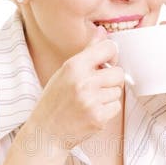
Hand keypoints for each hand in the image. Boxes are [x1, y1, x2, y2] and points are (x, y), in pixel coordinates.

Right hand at [28, 27, 124, 148]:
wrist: (46, 132)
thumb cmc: (54, 100)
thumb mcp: (65, 72)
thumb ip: (87, 52)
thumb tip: (102, 32)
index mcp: (74, 66)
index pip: (108, 48)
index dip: (111, 55)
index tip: (106, 62)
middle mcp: (84, 82)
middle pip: (118, 73)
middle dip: (111, 79)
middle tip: (97, 86)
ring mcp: (92, 101)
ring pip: (118, 91)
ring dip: (108, 96)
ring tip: (91, 100)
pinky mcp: (98, 118)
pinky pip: (116, 107)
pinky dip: (108, 110)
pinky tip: (92, 111)